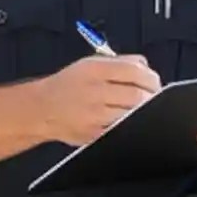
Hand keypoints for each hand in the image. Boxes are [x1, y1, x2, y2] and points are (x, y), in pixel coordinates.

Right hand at [36, 54, 160, 145]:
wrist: (41, 109)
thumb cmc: (68, 85)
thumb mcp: (89, 63)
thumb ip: (119, 61)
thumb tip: (145, 66)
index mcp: (95, 70)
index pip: (135, 71)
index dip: (151, 78)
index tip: (155, 83)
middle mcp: (94, 91)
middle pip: (137, 95)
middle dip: (151, 97)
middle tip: (154, 98)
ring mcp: (94, 115)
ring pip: (132, 114)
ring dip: (142, 113)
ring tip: (142, 110)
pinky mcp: (94, 134)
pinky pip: (121, 129)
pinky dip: (129, 125)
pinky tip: (128, 121)